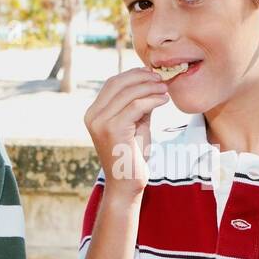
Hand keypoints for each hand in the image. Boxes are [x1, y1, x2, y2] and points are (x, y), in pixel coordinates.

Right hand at [83, 67, 168, 199]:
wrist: (127, 184)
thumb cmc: (132, 156)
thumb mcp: (134, 124)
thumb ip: (137, 105)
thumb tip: (150, 83)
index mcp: (93, 113)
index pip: (112, 84)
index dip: (132, 75)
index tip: (151, 74)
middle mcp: (93, 116)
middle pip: (118, 83)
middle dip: (141, 77)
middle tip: (161, 79)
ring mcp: (100, 122)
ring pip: (128, 93)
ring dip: (150, 87)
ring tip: (165, 89)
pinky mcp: (113, 129)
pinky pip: (136, 106)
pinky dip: (152, 99)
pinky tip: (163, 100)